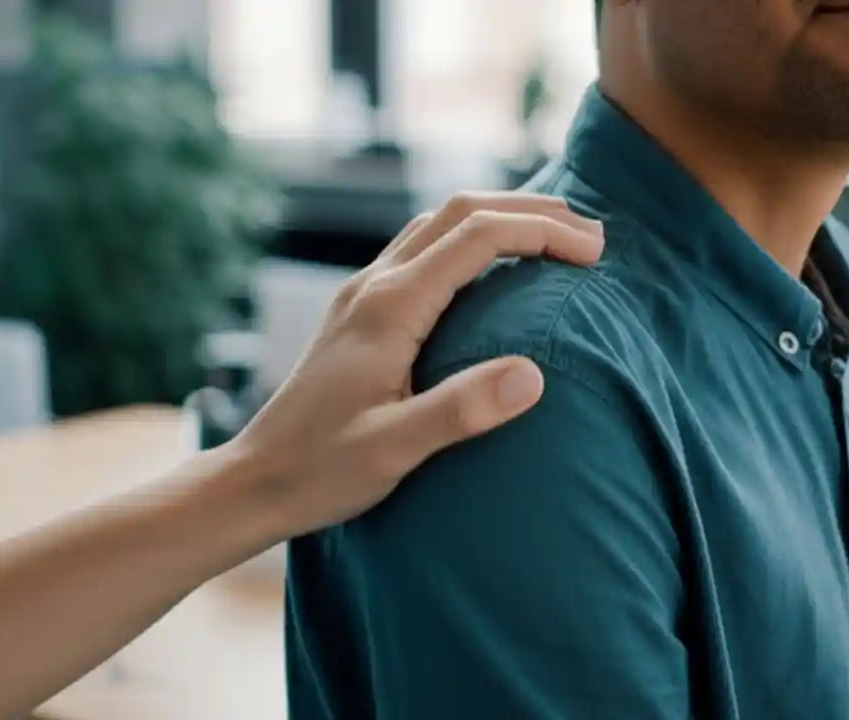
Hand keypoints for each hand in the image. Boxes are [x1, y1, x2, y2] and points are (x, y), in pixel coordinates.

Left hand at [232, 192, 604, 538]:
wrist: (255, 479)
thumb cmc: (322, 470)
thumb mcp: (394, 450)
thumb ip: (461, 411)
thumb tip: (535, 376)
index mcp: (389, 306)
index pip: (478, 237)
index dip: (543, 232)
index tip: (594, 253)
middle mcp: (374, 285)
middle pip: (460, 212)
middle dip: (531, 212)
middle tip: (592, 237)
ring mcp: (363, 294)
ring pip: (439, 224)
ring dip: (500, 220)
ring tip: (554, 240)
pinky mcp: (360, 311)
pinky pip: (422, 250)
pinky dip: (470, 242)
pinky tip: (491, 272)